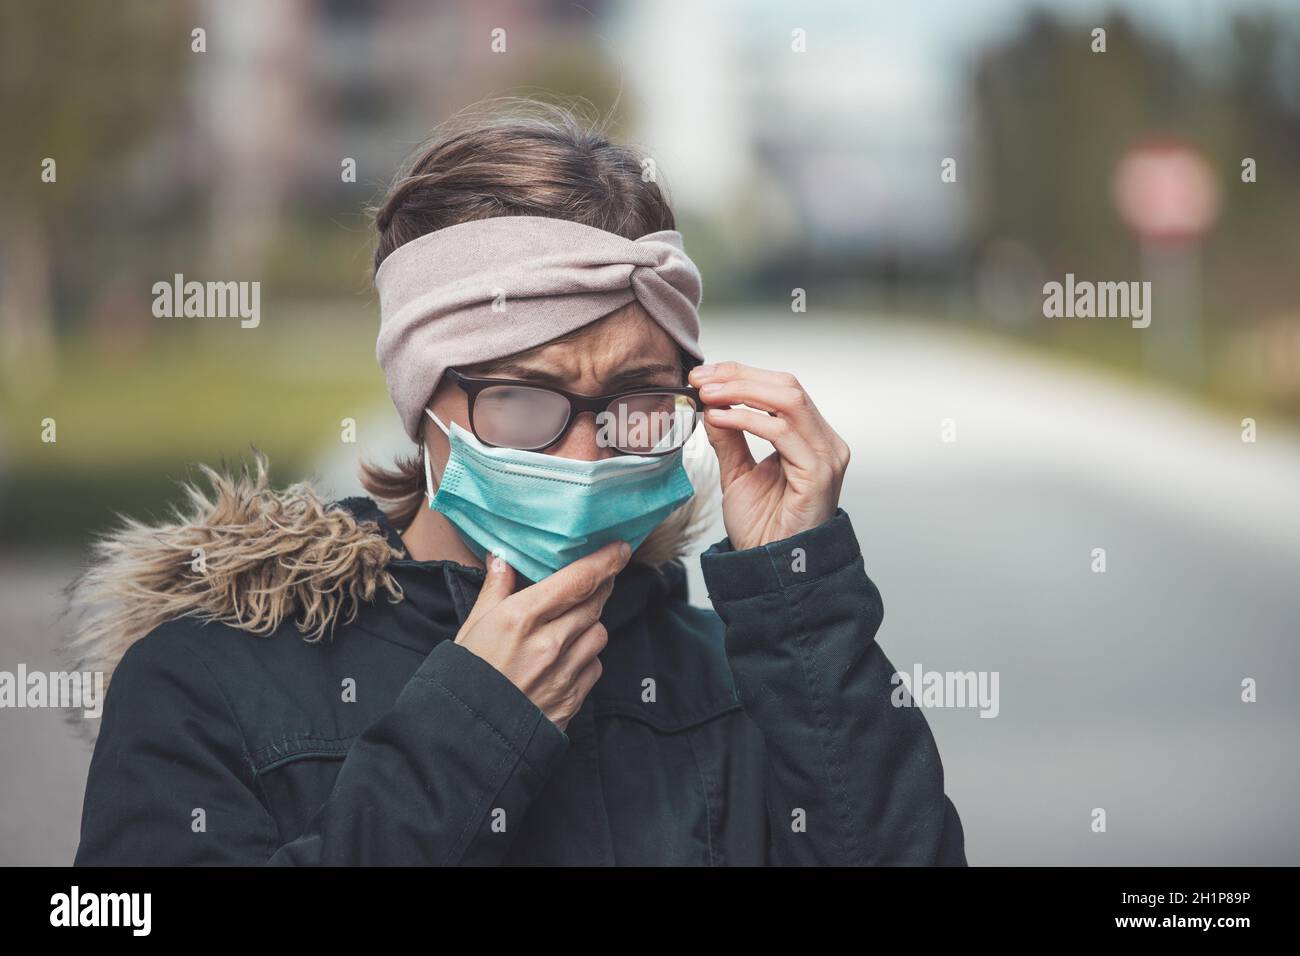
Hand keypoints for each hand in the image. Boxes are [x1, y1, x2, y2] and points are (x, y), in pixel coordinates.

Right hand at [454, 540, 630, 731]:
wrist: (467, 737)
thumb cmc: (465, 676)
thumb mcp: (473, 626)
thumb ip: (495, 588)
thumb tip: (503, 557)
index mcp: (522, 618)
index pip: (578, 580)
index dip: (605, 561)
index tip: (619, 548)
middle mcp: (549, 643)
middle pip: (594, 603)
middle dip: (601, 586)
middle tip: (600, 575)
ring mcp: (565, 672)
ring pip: (599, 632)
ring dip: (591, 622)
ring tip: (572, 621)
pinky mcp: (574, 698)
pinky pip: (595, 665)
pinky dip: (588, 655)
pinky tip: (568, 655)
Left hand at [690, 361, 849, 550]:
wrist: (771, 569)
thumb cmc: (762, 527)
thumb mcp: (737, 473)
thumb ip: (728, 438)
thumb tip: (710, 404)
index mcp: (811, 437)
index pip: (781, 388)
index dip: (741, 374)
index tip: (703, 375)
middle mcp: (825, 441)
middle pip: (787, 386)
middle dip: (739, 376)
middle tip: (701, 379)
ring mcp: (826, 456)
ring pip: (788, 400)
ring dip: (741, 392)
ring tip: (707, 395)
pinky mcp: (819, 472)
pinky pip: (781, 432)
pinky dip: (747, 420)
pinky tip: (719, 419)